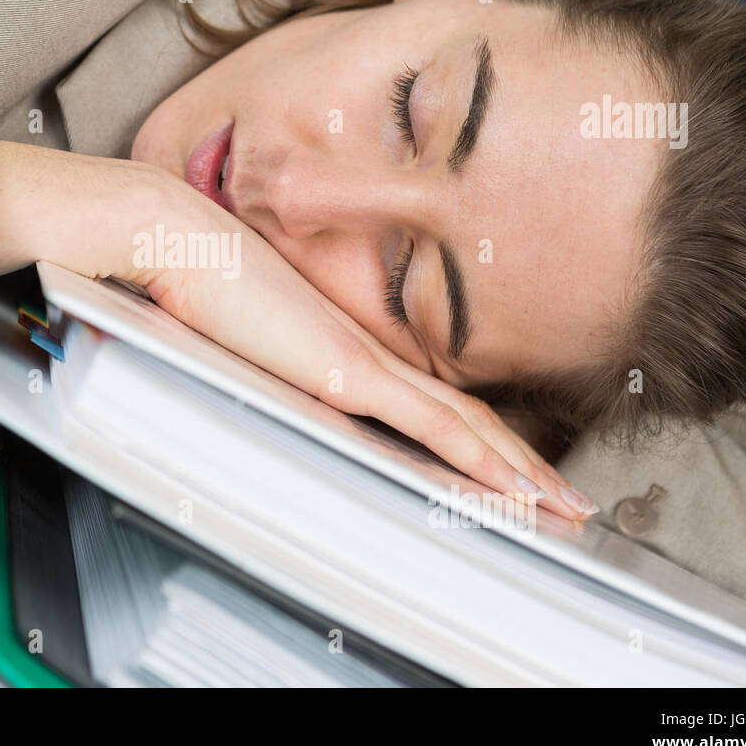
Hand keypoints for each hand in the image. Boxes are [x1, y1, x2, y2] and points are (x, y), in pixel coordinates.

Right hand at [120, 180, 596, 520]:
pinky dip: (480, 461)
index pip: (432, 400)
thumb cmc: (192, 276)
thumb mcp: (235, 329)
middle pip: (467, 418)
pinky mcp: (348, 371)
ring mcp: (364, 360)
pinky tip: (514, 490)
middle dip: (522, 465)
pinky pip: (434, 425)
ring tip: (563, 507)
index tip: (515, 468)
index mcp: (347, 342)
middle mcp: (368, 351)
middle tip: (565, 498)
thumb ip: (264, 353)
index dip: (482, 437)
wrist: (179, 237)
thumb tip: (262, 375)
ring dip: (519, 473)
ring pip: (467, 428)